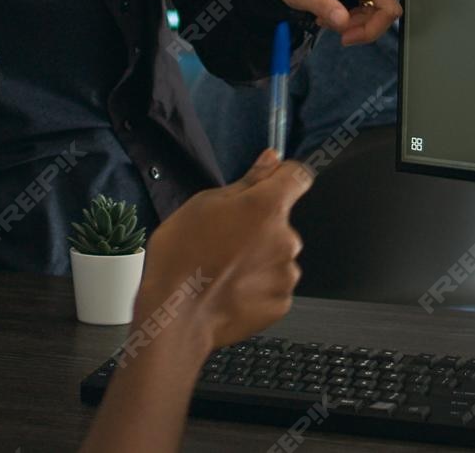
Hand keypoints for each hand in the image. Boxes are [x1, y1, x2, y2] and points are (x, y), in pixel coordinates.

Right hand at [133, 149, 313, 353]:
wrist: (176, 313)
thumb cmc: (181, 257)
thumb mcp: (204, 204)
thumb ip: (247, 182)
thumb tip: (270, 161)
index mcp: (266, 208)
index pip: (298, 177)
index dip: (285, 176)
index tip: (274, 180)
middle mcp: (285, 239)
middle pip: (281, 222)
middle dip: (260, 226)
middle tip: (225, 238)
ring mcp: (286, 274)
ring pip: (278, 255)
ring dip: (260, 258)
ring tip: (224, 267)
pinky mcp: (281, 302)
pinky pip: (274, 285)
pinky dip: (258, 285)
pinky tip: (231, 287)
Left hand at [270, 0, 453, 45]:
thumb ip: (319, 5)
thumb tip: (341, 22)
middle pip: (388, 10)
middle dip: (367, 28)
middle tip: (339, 37)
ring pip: (379, 17)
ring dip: (358, 27)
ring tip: (327, 21)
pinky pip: (369, 17)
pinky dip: (353, 24)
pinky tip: (332, 18)